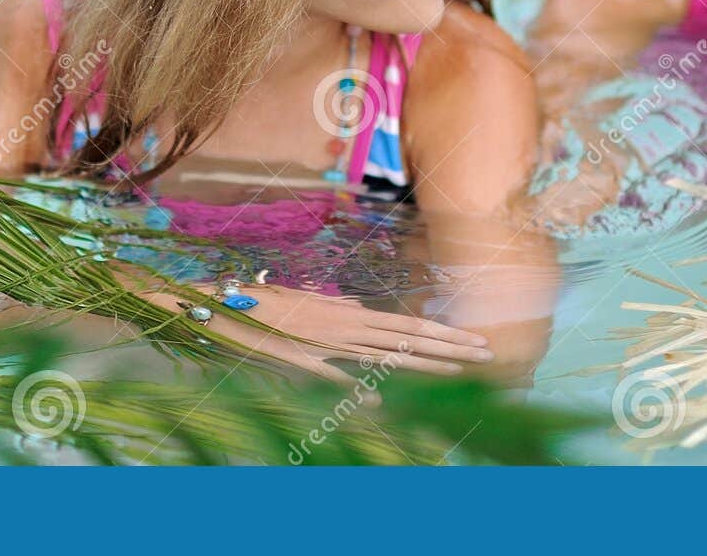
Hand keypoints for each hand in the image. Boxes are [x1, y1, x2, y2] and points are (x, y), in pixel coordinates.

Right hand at [146, 282, 493, 384]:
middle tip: (487, 352)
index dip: (443, 333)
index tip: (474, 340)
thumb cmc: (263, 305)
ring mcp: (325, 346)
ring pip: (386, 356)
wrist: (218, 307)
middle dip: (450, 346)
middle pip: (409, 338)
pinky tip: (381, 403)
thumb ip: (337, 311)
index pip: (408, 325)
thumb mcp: (307, 304)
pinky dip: (355, 391)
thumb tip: (363, 313)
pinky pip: (334, 379)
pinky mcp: (300, 361)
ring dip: (426, 365)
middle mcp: (346, 327)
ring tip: (462, 371)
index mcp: (349, 315)